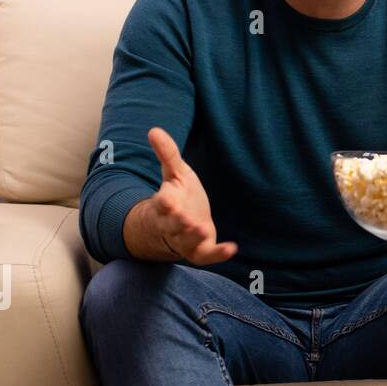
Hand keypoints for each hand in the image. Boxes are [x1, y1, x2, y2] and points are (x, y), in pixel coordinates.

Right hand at [146, 126, 237, 264]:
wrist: (178, 224)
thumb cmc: (177, 196)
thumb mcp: (175, 173)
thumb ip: (167, 154)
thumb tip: (154, 130)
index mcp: (166, 204)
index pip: (162, 204)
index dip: (164, 202)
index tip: (165, 198)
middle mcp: (173, 224)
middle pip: (173, 225)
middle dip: (178, 222)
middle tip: (185, 218)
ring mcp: (186, 239)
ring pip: (186, 241)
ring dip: (194, 236)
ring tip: (203, 230)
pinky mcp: (200, 250)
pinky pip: (206, 255)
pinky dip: (218, 253)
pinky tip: (232, 248)